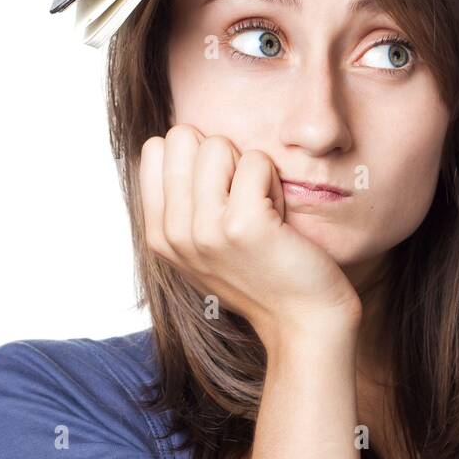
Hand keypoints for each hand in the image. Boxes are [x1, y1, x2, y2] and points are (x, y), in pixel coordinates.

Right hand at [140, 124, 361, 346]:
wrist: (304, 320)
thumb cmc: (263, 276)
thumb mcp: (203, 246)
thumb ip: (181, 202)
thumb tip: (169, 142)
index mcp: (158, 234)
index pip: (154, 149)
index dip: (196, 159)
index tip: (220, 198)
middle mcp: (173, 233)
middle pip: (183, 138)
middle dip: (221, 159)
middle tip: (245, 202)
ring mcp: (205, 230)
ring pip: (217, 144)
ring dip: (249, 170)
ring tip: (262, 211)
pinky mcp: (244, 225)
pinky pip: (256, 161)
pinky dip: (273, 181)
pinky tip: (279, 219)